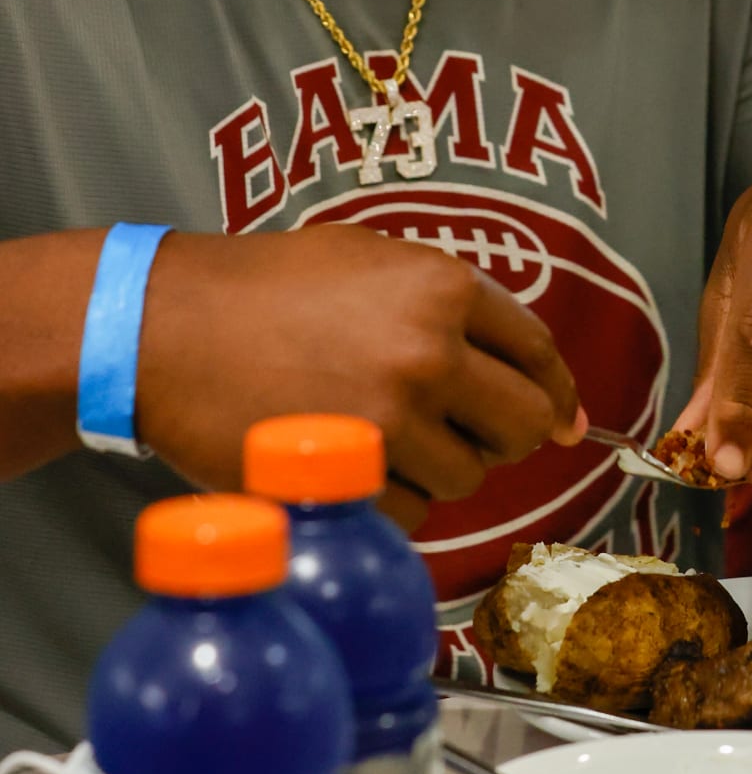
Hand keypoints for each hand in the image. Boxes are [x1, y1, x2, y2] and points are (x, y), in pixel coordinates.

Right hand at [136, 227, 582, 498]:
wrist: (166, 326)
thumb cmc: (265, 288)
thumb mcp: (371, 260)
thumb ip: (457, 310)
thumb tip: (547, 387)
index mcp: (443, 286)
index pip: (538, 352)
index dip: (556, 392)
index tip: (563, 419)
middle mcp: (430, 350)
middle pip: (522, 424)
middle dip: (503, 434)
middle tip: (462, 429)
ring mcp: (391, 418)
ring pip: (469, 476)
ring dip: (439, 467)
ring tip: (381, 434)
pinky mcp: (350, 476)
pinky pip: (414, 513)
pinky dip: (392, 500)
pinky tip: (351, 463)